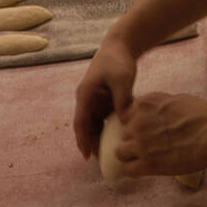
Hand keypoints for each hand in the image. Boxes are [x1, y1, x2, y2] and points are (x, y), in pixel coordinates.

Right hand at [73, 34, 137, 158]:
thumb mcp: (122, 80)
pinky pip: (102, 119)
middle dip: (89, 143)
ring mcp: (94, 101)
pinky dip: (106, 130)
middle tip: (97, 160)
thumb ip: (123, 100)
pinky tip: (114, 140)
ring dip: (97, 138)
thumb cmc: (118, 61)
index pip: (81, 122)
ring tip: (105, 154)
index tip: (86, 154)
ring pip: (93, 125)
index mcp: (85, 95)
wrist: (120, 46)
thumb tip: (126, 122)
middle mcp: (86, 100)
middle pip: (85, 126)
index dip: (82, 140)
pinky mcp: (103, 101)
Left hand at [115, 91, 206, 175]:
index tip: (143, 132)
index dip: (134, 126)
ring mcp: (140, 143)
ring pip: (120, 153)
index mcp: (144, 104)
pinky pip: (128, 170)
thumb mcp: (176, 99)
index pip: (126, 116)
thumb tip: (160, 114)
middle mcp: (137, 122)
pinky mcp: (147, 163)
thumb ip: (160, 107)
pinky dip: (134, 171)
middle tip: (148, 148)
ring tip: (144, 160)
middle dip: (133, 141)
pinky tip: (143, 171)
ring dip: (131, 157)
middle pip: (124, 135)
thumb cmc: (203, 113)